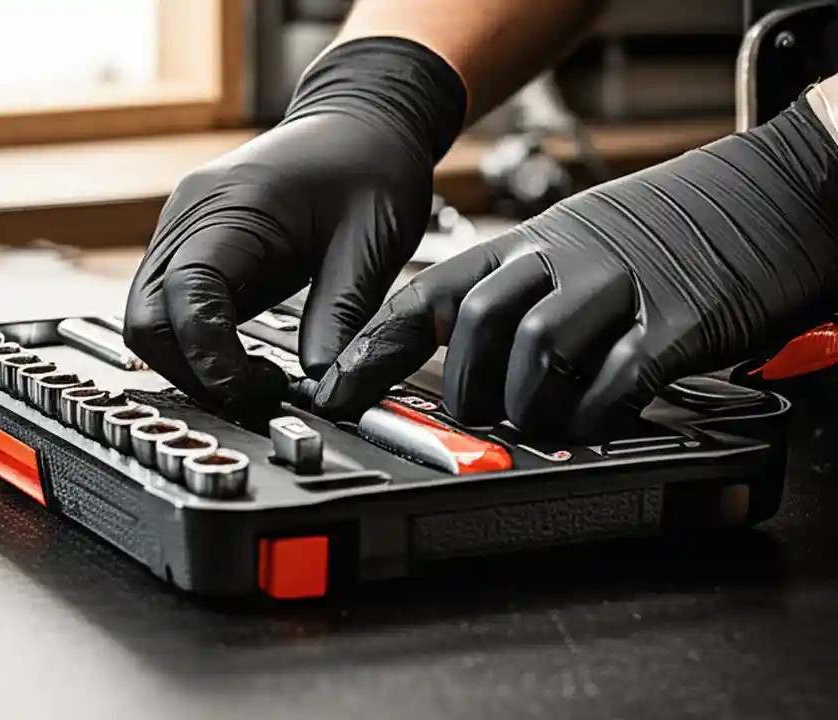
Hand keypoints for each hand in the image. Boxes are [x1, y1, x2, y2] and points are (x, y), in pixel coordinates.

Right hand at [123, 38, 464, 412]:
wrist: (361, 118)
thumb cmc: (368, 162)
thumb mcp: (372, 242)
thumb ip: (341, 313)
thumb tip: (321, 384)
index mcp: (229, 208)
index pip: (185, 295)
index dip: (209, 357)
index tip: (255, 389)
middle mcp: (189, 219)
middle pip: (147, 319)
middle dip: (193, 372)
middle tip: (256, 396)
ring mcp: (182, 233)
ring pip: (150, 320)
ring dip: (193, 364)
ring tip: (257, 380)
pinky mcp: (191, 248)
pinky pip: (170, 308)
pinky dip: (197, 345)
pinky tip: (244, 359)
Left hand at [313, 98, 837, 438]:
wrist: (784, 185)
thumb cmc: (682, 221)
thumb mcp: (586, 234)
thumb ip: (532, 283)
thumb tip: (478, 348)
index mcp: (535, 238)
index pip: (433, 289)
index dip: (378, 343)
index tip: (339, 385)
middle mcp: (566, 256)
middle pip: (474, 326)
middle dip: (461, 390)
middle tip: (473, 423)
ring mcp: (621, 287)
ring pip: (534, 356)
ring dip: (524, 409)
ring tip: (537, 427)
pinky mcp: (677, 323)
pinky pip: (612, 382)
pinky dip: (591, 417)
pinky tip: (592, 426)